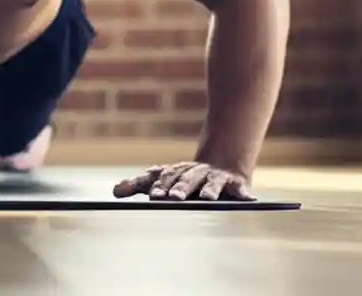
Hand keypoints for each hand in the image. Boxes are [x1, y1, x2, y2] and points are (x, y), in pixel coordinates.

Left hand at [112, 161, 253, 200]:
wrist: (222, 162)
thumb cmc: (187, 178)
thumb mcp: (164, 179)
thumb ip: (139, 184)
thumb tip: (115, 191)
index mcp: (175, 173)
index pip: (163, 176)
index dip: (159, 184)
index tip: (153, 196)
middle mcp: (194, 173)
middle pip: (185, 179)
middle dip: (180, 187)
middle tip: (174, 198)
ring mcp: (215, 178)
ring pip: (210, 182)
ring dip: (209, 189)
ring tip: (207, 197)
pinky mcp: (236, 184)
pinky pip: (239, 189)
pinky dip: (242, 194)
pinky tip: (246, 199)